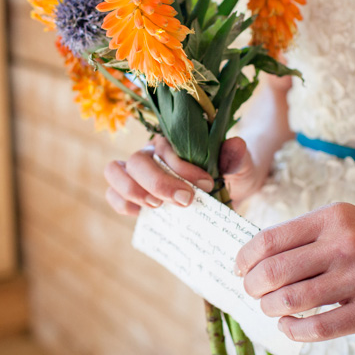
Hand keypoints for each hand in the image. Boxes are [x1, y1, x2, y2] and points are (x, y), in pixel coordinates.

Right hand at [104, 136, 263, 215]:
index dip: (182, 168)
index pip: (165, 148)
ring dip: (133, 191)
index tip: (206, 184)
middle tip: (184, 201)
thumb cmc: (231, 173)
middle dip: (158, 183)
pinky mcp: (134, 195)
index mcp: (174, 140)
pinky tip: (143, 213)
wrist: (230, 189)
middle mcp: (151, 153)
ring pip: (115, 171)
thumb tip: (235, 144)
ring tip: (157, 207)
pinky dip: (122, 204)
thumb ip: (236, 156)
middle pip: (137, 161)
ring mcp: (138, 173)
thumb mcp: (240, 165)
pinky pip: (113, 194)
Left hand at [234, 202, 354, 341]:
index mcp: (333, 218)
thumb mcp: (349, 221)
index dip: (245, 259)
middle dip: (254, 287)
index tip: (240, 270)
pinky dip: (295, 331)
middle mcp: (345, 244)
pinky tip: (291, 327)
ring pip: (293, 301)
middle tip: (253, 293)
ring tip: (272, 309)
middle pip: (274, 272)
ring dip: (272, 309)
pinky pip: (321, 327)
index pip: (270, 239)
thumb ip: (308, 236)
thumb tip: (259, 258)